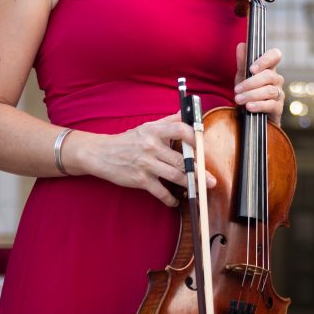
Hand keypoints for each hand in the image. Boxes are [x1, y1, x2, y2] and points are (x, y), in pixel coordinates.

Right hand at [66, 115, 206, 205]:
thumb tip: (186, 112)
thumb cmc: (128, 140)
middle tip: (211, 180)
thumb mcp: (147, 127)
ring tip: (200, 190)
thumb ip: (168, 121)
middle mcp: (152, 146)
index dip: (195, 138)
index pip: (180, 130)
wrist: (102, 153)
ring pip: (175, 175)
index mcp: (155, 131)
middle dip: (200, 171)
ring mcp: (146, 164)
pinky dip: (170, 199)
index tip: (203, 146)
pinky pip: (160, 191)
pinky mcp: (140, 179)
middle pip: (182, 159)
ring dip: (190, 185)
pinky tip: (175, 201)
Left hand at [235, 45, 285, 124]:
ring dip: (251, 95)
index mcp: (269, 68)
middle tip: (236, 89)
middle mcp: (276, 79)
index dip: (265, 60)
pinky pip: (271, 105)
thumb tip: (242, 45)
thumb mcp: (242, 76)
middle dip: (250, 83)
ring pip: (269, 91)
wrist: (249, 115)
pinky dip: (259, 105)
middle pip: (269, 76)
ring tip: (238, 99)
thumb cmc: (248, 92)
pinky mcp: (278, 108)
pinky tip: (249, 107)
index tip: (251, 69)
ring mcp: (279, 93)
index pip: (275, 56)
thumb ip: (242, 62)